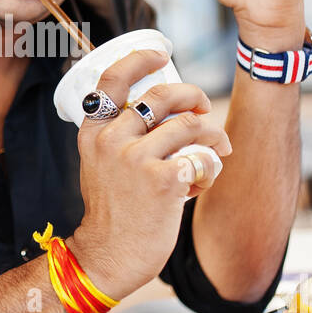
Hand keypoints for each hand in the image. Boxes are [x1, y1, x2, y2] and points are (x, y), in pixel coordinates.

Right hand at [66, 49, 231, 301]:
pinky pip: (202, 157)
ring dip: (213, 133)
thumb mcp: (100, 165)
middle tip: (203, 107)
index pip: (113, 80)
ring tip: (218, 148)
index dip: (140, 59)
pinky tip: (204, 180)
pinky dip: (211, 166)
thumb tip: (158, 112)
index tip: (161, 54)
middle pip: (162, 95)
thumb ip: (118, 138)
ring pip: (190, 123)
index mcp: (93, 132)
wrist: (107, 257)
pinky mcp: (164, 180)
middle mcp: (112, 140)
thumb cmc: (112, 212)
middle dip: (193, 94)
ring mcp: (137, 159)